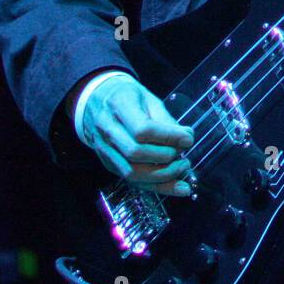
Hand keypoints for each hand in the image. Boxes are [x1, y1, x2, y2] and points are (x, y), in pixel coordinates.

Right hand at [73, 73, 196, 195]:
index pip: (142, 129)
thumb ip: (165, 119)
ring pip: (131, 172)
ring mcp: (105, 149)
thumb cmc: (126, 97)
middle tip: (183, 154)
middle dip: (165, 157)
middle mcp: (107, 129)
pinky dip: (157, 186)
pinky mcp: (108, 163)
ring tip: (182, 168)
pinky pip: (132, 180)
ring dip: (162, 176)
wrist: (96, 101)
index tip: (187, 139)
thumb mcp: (147, 98)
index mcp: (119, 105)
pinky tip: (176, 186)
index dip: (168, 137)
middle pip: (135, 153)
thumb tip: (186, 136)